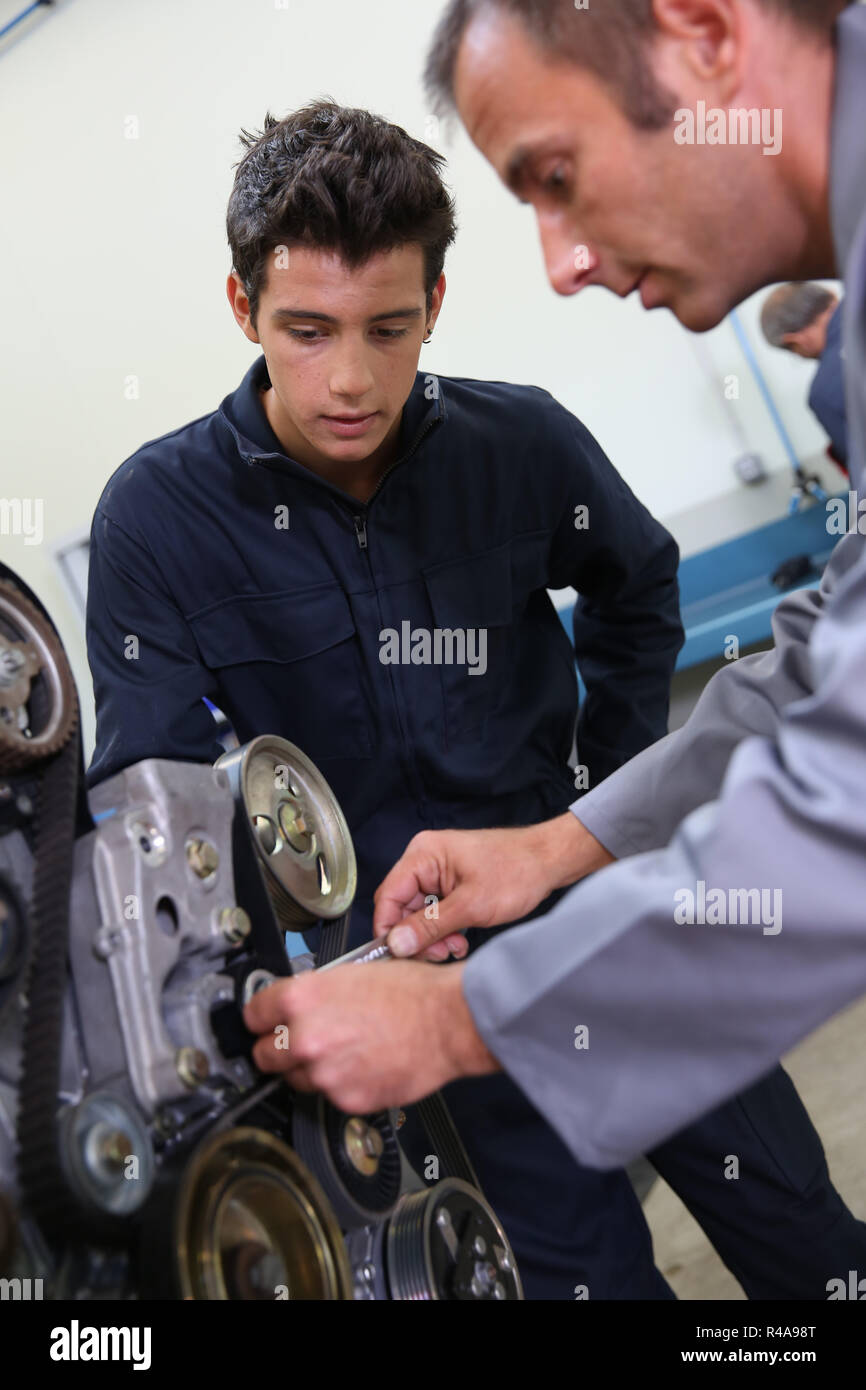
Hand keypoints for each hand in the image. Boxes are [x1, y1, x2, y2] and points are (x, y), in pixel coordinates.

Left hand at [242, 959, 499, 1112]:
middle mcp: (305, 1039)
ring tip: (340, 1052)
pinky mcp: (346, 1100)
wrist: (447, 1022)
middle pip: (264, 1054)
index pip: (252, 1014)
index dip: (261, 1016)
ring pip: (294, 1079)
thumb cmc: (411, 992)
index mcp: (302, 999)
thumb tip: (296, 1006)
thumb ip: (315, 993)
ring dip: (308, 1069)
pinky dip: (339, 1084)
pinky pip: (328, 1095)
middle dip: (277, 1047)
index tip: (265, 1020)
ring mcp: (324, 1074)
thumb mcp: (352, 973)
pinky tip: (361, 1065)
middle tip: (297, 1041)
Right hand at [373, 813, 613, 958]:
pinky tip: (459, 940)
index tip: (396, 955)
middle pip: (401, 906)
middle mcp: (426, 859)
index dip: (388, 928)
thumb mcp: (471, 906)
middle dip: (418, 936)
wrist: (550, 861)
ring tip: (454, 947)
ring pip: (418, 913)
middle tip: (438, 954)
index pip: (388, 895)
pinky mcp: (451, 883)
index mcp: (423, 854)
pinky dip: (443, 929)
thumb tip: (397, 944)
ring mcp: (438, 871)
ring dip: (433, 936)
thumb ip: (430, 926)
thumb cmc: (518, 871)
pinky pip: (434, 911)